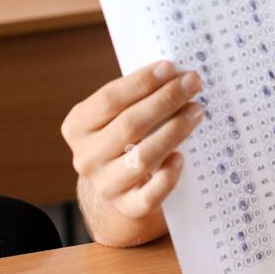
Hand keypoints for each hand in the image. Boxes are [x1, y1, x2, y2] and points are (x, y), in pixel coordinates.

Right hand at [60, 60, 204, 219]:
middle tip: (193, 83)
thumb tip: (175, 73)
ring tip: (196, 110)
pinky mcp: (127, 206)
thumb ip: (137, 94)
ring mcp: (105, 184)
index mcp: (78, 126)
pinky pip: (150, 195)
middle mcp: (86, 157)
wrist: (121, 183)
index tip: (171, 67)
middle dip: (166, 100)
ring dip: (175, 130)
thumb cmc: (125, 134)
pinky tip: (181, 157)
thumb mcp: (118, 112)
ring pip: (143, 157)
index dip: (142, 81)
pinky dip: (168, 176)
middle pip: (130, 124)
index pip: (110, 99)